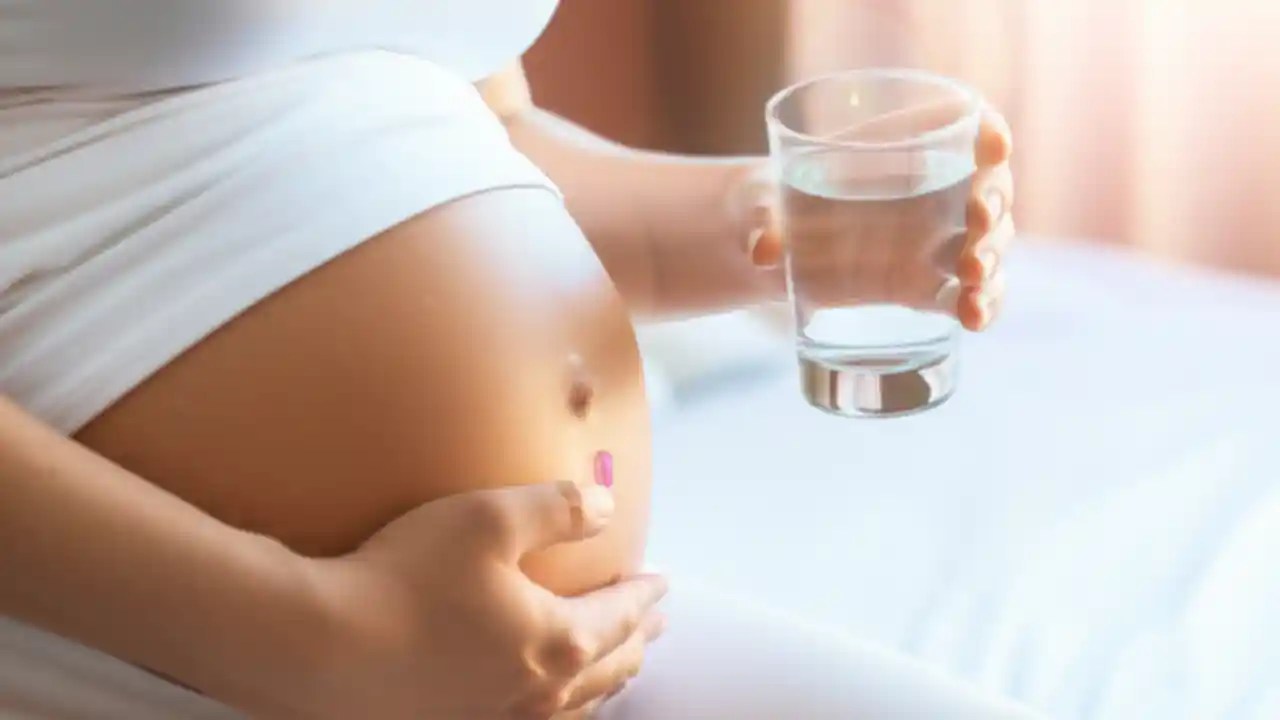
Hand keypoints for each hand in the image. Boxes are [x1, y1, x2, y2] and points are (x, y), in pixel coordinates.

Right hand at [272, 482, 666, 719]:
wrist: (319, 647)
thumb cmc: (404, 576)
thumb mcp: (488, 518)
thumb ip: (558, 507)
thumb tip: (608, 505)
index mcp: (557, 640)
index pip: (620, 615)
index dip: (645, 595)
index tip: (663, 582)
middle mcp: (538, 694)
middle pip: (609, 666)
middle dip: (638, 639)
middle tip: (656, 624)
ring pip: (578, 706)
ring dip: (608, 681)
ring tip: (618, 666)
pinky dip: (566, 710)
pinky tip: (550, 704)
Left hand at [743, 106, 1014, 330]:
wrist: (772, 247)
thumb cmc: (773, 201)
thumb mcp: (763, 201)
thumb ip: (765, 216)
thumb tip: (763, 249)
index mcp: (904, 145)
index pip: (966, 124)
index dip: (988, 131)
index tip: (994, 144)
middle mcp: (936, 190)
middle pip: (989, 187)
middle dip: (994, 202)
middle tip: (976, 220)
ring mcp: (938, 241)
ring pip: (989, 244)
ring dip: (993, 257)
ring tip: (973, 275)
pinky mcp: (928, 287)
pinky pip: (970, 294)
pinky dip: (983, 305)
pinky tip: (975, 318)